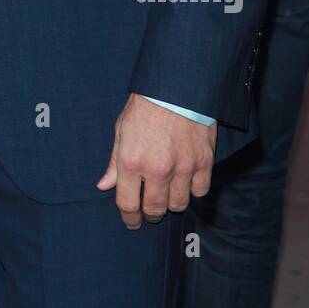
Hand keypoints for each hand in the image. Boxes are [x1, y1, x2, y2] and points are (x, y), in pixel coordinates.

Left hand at [96, 93, 216, 228]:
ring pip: (179, 204)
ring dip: (172, 203)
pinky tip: (187, 181)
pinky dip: (193, 190)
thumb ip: (114, 162)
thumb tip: (104, 185)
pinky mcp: (203, 162)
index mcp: (132, 162)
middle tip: (150, 211)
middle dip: (151, 214)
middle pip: (155, 209)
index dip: (129, 218)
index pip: (128, 204)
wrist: (176, 86)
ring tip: (168, 193)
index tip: (132, 221)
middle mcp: (157, 170)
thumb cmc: (145, 106)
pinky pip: (200, 190)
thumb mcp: (121, 131)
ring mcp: (182, 167)